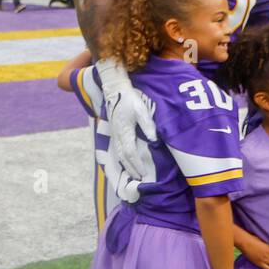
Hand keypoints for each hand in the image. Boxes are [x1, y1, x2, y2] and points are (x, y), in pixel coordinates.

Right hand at [97, 58, 155, 179]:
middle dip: (131, 169)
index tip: (143, 174)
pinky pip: (117, 148)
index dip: (136, 165)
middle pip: (123, 157)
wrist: (115, 90)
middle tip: (139, 178)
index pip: (130, 153)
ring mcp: (114, 133)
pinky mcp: (114, 131)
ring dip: (126, 165)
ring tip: (132, 173)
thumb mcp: (141, 110)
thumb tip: (154, 140)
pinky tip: (126, 161)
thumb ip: (147, 125)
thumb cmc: (130, 99)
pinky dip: (122, 158)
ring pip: (119, 154)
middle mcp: (117, 135)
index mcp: (124, 131)